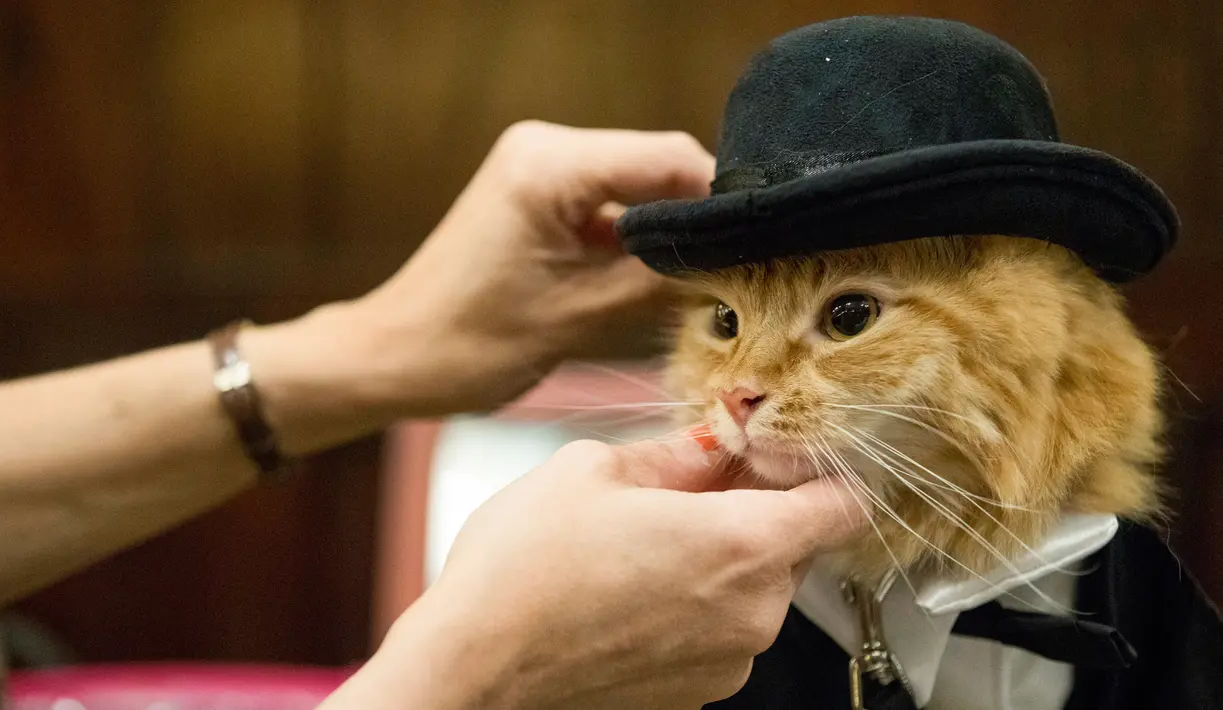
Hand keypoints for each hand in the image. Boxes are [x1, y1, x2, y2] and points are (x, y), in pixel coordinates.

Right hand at [323, 437, 867, 709]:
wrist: (473, 667)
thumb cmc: (522, 572)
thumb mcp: (594, 471)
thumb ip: (675, 454)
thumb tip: (712, 443)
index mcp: (743, 543)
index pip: (844, 506)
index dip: (818, 471)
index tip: (781, 458)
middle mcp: (752, 612)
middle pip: (794, 544)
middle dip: (754, 507)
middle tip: (691, 485)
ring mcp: (726, 661)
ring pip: (753, 590)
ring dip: (719, 558)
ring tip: (644, 539)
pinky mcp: (694, 694)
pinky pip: (720, 632)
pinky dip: (695, 604)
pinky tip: (632, 584)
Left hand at [352, 121, 714, 412]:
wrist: (396, 356)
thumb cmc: (468, 343)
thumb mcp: (580, 315)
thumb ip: (662, 282)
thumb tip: (733, 270)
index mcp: (549, 166)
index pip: (668, 158)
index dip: (720, 202)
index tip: (759, 250)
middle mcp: (543, 149)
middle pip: (657, 166)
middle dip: (698, 219)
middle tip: (740, 273)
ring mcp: (537, 167)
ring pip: (637, 187)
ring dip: (669, 232)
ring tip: (705, 283)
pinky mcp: (536, 194)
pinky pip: (608, 204)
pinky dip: (635, 239)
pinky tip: (658, 280)